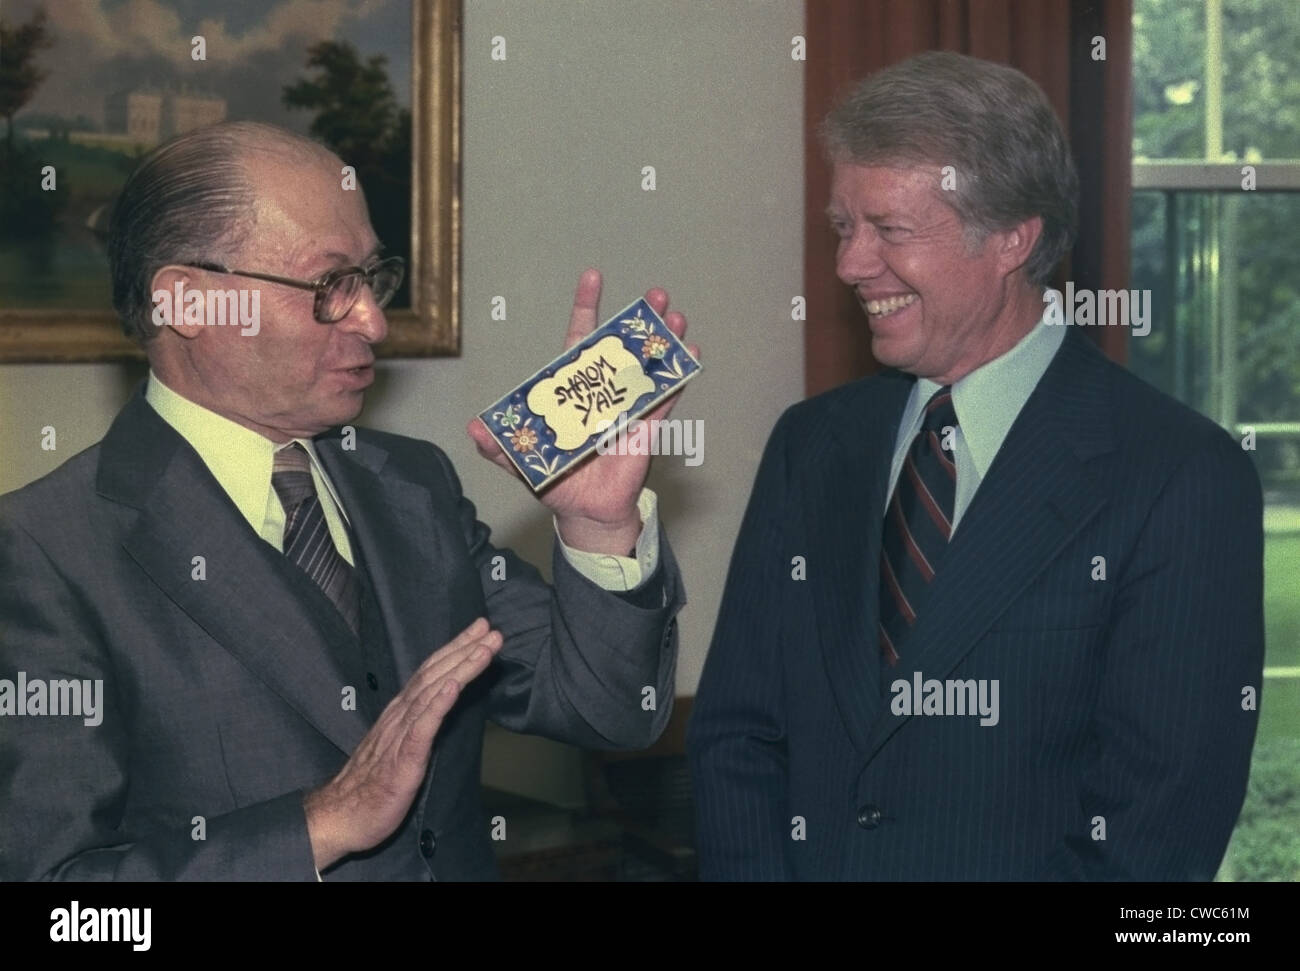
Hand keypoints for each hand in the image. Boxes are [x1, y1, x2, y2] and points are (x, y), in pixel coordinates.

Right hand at [303, 618, 502, 870]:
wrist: (340, 816)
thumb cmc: (372, 785)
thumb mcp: (402, 746)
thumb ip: (420, 723)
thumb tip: (442, 702)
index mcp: (400, 713)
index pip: (430, 672)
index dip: (455, 648)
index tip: (479, 629)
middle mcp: (400, 717)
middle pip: (434, 674)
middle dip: (464, 649)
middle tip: (490, 628)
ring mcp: (400, 736)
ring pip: (432, 693)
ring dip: (460, 668)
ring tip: (483, 649)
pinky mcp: (403, 760)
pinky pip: (422, 728)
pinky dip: (438, 705)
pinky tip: (452, 687)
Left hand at [467, 268, 699, 554]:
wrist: (586, 514)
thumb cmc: (557, 483)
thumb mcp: (522, 461)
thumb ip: (500, 446)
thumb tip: (475, 428)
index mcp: (574, 393)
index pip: (580, 342)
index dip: (586, 309)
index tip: (593, 278)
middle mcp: (603, 393)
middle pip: (622, 347)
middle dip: (638, 318)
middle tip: (656, 293)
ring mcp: (627, 408)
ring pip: (648, 366)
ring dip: (664, 340)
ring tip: (676, 315)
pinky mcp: (646, 429)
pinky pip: (664, 399)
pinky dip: (677, 378)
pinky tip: (690, 353)